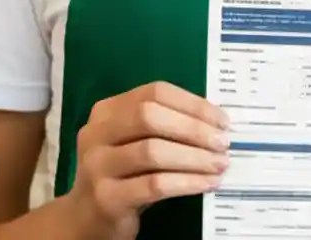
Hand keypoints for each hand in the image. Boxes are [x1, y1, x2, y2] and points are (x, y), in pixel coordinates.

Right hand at [66, 82, 230, 239]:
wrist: (87, 217)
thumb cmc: (123, 174)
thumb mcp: (135, 142)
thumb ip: (165, 126)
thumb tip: (216, 122)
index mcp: (107, 111)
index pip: (155, 93)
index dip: (193, 104)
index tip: (222, 121)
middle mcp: (96, 133)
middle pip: (149, 117)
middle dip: (194, 129)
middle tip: (223, 143)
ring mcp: (97, 166)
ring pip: (153, 152)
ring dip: (195, 157)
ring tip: (221, 164)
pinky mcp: (107, 198)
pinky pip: (154, 184)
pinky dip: (187, 182)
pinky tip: (207, 183)